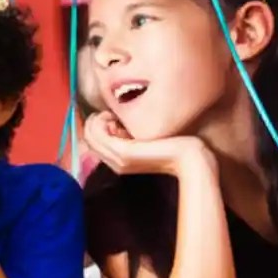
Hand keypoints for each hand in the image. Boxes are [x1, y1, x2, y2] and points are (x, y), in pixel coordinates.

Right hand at [83, 112, 212, 177]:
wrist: (190, 159)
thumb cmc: (175, 145)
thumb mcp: (148, 139)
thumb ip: (132, 134)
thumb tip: (118, 121)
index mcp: (119, 161)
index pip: (92, 142)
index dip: (96, 126)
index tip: (112, 117)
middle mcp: (115, 162)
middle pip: (87, 138)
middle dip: (94, 122)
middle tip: (111, 115)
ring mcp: (118, 159)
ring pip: (90, 136)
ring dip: (96, 121)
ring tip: (112, 115)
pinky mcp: (124, 153)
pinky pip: (99, 136)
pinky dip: (100, 122)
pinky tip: (114, 117)